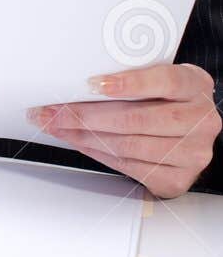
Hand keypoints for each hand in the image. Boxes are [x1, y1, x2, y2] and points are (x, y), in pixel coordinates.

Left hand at [27, 63, 221, 198]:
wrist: (191, 132)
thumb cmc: (168, 100)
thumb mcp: (159, 79)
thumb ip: (132, 77)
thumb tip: (80, 82)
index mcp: (195, 86)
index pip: (165, 81)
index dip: (129, 83)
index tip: (93, 84)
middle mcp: (201, 120)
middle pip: (138, 118)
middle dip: (86, 115)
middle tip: (54, 111)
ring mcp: (192, 153)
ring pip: (128, 145)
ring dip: (84, 137)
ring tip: (58, 127)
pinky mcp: (178, 179)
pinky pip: (128, 167)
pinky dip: (97, 154)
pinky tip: (80, 142)